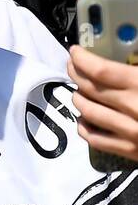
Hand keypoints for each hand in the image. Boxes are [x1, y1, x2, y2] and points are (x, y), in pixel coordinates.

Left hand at [68, 46, 137, 162]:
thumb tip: (130, 56)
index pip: (100, 70)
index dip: (82, 59)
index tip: (75, 52)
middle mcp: (133, 108)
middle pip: (89, 89)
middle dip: (76, 74)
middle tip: (73, 67)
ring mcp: (131, 133)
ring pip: (87, 112)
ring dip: (78, 98)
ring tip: (79, 90)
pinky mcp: (131, 152)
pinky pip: (95, 139)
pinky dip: (84, 126)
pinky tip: (84, 118)